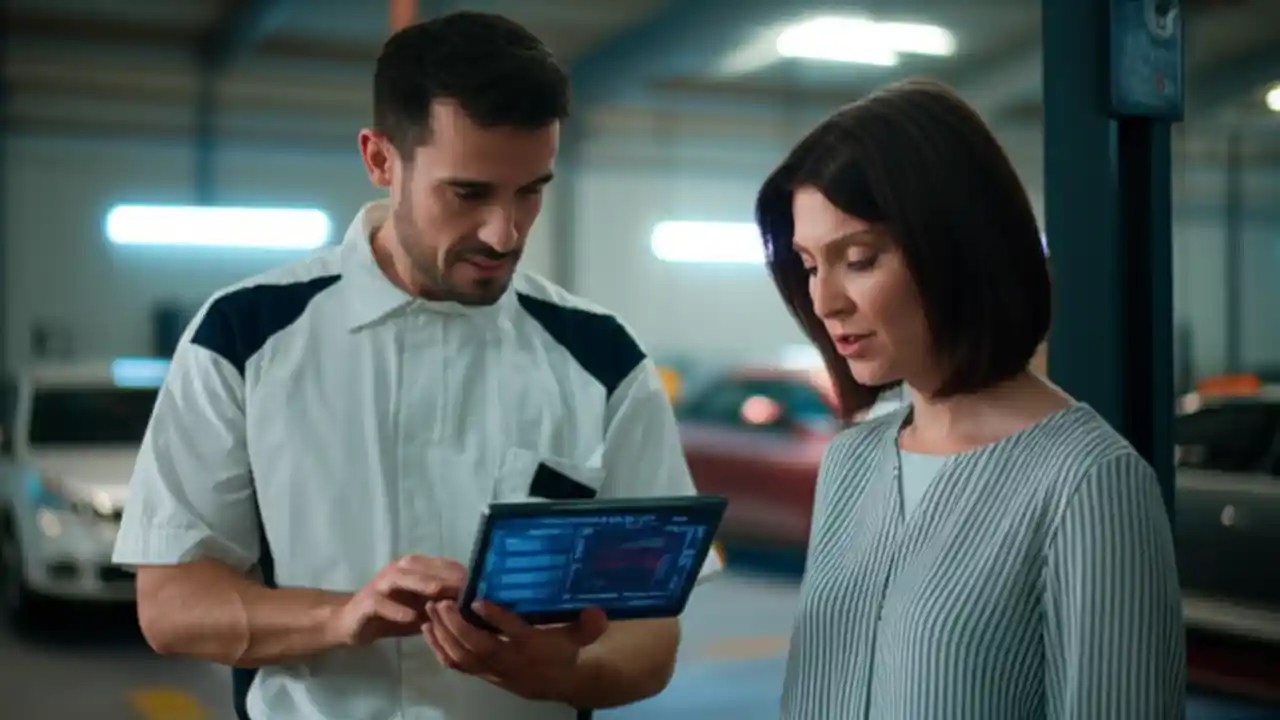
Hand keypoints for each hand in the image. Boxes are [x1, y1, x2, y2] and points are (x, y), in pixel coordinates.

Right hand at [327, 555, 465, 647]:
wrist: (353, 622)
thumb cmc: (393, 614)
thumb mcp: (422, 609)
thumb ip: (442, 604)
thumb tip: (474, 607)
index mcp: (413, 569)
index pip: (439, 564)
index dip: (458, 572)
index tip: (479, 584)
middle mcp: (396, 571)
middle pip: (421, 566)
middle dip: (443, 575)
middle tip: (464, 587)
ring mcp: (379, 584)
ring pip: (400, 578)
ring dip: (420, 584)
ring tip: (439, 592)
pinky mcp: (366, 602)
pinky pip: (380, 603)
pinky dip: (396, 609)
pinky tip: (411, 618)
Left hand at [423, 599, 608, 702]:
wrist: (556, 684)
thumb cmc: (564, 651)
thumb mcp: (580, 637)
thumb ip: (588, 625)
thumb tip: (599, 612)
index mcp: (532, 648)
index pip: (514, 634)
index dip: (497, 619)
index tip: (479, 600)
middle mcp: (509, 661)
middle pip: (479, 647)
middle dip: (457, 625)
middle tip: (442, 602)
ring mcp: (492, 670)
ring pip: (462, 657)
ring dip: (443, 634)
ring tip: (430, 610)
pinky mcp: (481, 673)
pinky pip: (456, 665)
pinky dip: (438, 649)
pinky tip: (427, 630)